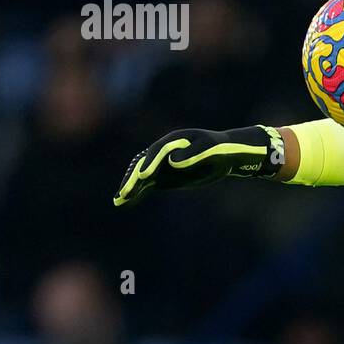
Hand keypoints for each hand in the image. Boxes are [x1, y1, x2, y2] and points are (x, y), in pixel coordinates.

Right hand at [113, 125, 284, 206]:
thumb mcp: (210, 149)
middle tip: (125, 192)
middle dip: (133, 178)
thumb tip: (172, 160)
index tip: (143, 176)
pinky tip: (124, 203)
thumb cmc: (220, 149)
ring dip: (129, 187)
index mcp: (174, 140)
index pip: (157, 151)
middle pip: (143, 163)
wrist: (225, 155)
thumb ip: (194, 154)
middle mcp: (163, 151)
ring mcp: (161, 164)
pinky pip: (146, 186)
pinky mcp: (163, 177)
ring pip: (141, 176)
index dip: (149, 163)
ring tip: (118, 200)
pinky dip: (136, 193)